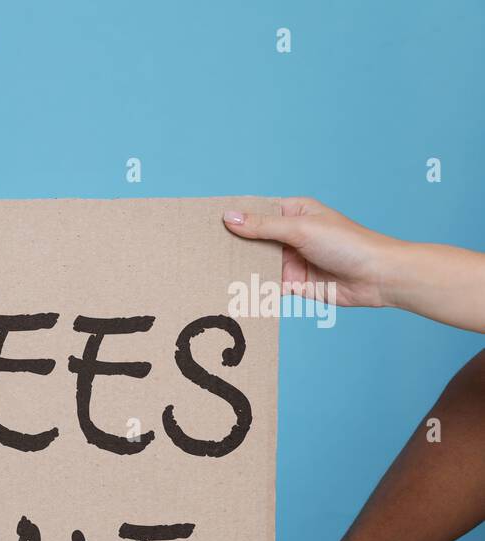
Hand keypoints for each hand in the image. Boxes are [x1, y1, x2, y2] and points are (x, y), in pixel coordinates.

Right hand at [222, 197, 401, 308]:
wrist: (377, 278)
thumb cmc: (349, 244)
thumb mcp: (301, 229)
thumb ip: (263, 226)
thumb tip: (229, 217)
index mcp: (294, 212)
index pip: (257, 211)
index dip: (234, 216)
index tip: (206, 222)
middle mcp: (291, 235)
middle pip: (253, 239)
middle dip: (232, 245)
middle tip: (202, 249)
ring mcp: (291, 260)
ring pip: (257, 263)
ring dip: (240, 267)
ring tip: (210, 270)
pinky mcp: (293, 284)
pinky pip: (266, 285)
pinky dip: (252, 287)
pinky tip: (230, 290)